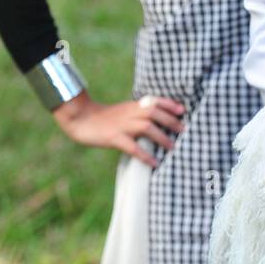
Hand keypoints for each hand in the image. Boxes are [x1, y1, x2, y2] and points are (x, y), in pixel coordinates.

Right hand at [52, 91, 185, 166]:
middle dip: (170, 120)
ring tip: (173, 147)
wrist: (80, 118)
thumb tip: (155, 122)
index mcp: (132, 106)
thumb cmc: (103, 118)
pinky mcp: (113, 137)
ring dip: (162, 137)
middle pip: (154, 112)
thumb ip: (137, 114)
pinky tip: (154, 162)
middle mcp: (129, 113)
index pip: (154, 101)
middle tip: (184, 130)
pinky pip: (132, 146)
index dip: (169, 104)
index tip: (182, 110)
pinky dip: (145, 154)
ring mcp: (121, 125)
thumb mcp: (123, 112)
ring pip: (146, 127)